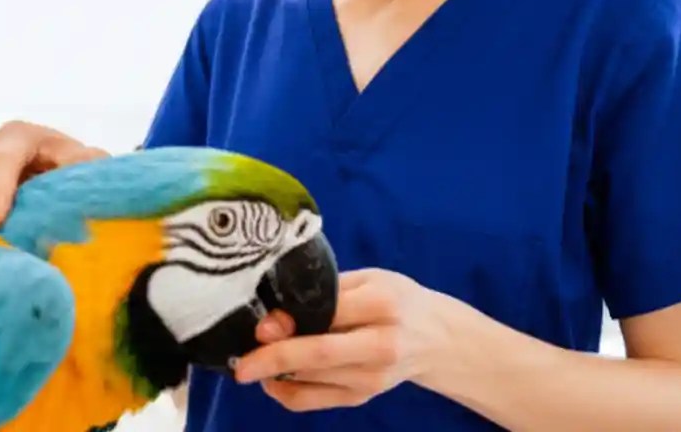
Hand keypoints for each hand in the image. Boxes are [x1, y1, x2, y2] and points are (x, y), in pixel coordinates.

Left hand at [233, 268, 459, 411]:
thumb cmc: (397, 300)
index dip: (291, 321)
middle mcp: (381, 345)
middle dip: (274, 358)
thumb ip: (326, 291)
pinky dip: (285, 392)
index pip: (330, 313)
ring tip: (253, 358)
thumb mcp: (369, 279)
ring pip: (311, 380)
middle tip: (242, 363)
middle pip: (320, 354)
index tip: (260, 323)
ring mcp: (372, 377)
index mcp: (383, 304)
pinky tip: (272, 377)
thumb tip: (276, 312)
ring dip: (273, 372)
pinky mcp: (363, 397)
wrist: (437, 340)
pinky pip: (312, 401)